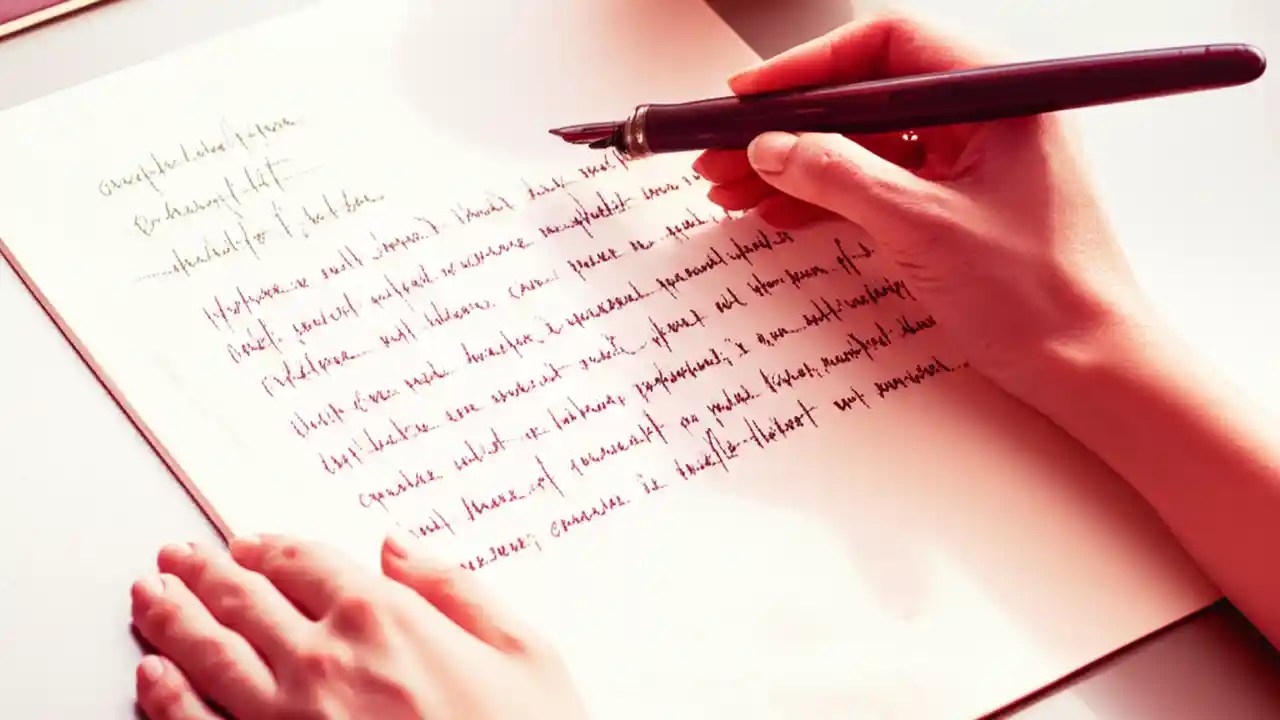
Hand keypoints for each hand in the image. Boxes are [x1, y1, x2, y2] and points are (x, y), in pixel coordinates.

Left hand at [129, 533, 587, 719]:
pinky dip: (166, 695)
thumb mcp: (525, 650)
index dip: (269, 547)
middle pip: (245, 599)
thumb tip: (399, 545)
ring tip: (149, 596)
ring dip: (172, 618)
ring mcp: (285, 718)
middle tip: (177, 558)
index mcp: (385, 617)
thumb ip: (456, 588)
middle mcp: (324, 660)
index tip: (248, 543)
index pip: (306, 563)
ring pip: (209, 653)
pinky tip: (151, 674)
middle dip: (206, 572)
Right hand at [698, 15, 1150, 395]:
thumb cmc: (1040, 294)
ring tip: (732, 186)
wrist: (1088, 367)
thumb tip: (773, 147)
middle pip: (865, 97)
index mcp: (995, 94)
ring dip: (797, 165)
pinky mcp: (954, 204)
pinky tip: (777, 211)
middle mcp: (982, 115)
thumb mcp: (923, 227)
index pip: (886, 46)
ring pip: (864, 145)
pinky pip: (878, 185)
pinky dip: (827, 197)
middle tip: (725, 149)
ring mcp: (967, 161)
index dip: (809, 67)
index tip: (752, 95)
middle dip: (789, 126)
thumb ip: (840, 178)